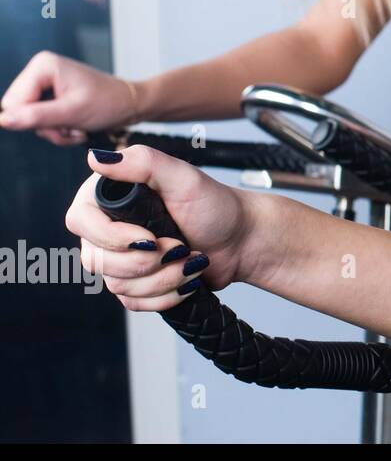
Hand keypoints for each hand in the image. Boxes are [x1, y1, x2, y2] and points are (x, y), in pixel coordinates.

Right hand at [0, 50, 137, 144]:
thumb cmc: (109, 103)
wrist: (132, 105)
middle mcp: (40, 71)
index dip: (33, 120)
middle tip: (71, 127)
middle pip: (19, 112)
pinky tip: (76, 127)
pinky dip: (58, 130)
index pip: (13, 103)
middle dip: (46, 127)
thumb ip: (36, 117)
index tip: (62, 123)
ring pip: (30, 120)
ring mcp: (45, 84)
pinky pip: (41, 121)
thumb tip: (2, 120)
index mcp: (42, 66)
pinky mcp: (51, 96)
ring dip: (54, 131)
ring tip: (77, 128)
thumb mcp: (72, 113)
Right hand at [66, 146, 253, 311]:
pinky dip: (165, 295)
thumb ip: (143, 162)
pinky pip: (132, 302)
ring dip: (163, 278)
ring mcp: (119, 258)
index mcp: (110, 197)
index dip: (111, 237)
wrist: (241, 240)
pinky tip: (186, 280)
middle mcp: (107, 228)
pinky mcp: (135, 283)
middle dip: (146, 261)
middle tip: (179, 247)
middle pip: (95, 260)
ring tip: (189, 259)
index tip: (149, 238)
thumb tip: (97, 158)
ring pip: (117, 285)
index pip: (80, 221)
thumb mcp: (183, 177)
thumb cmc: (215, 206)